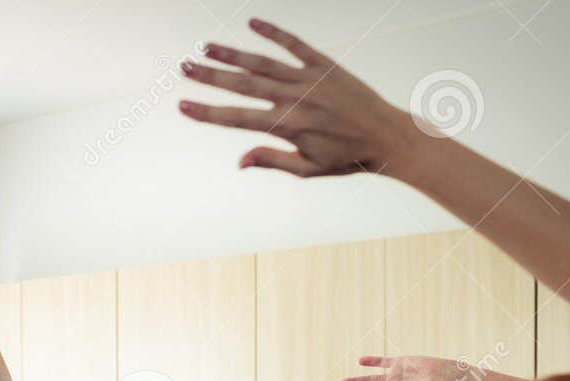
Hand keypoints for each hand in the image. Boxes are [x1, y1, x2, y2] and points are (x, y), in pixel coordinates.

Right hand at [178, 19, 417, 176]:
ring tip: (206, 46)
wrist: (386, 136)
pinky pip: (294, 44)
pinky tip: (252, 22)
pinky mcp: (325, 65)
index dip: (207, 112)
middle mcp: (295, 98)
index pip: (237, 118)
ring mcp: (309, 78)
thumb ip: (272, 160)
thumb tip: (240, 161)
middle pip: (243, 85)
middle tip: (184, 67)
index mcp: (288, 127)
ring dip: (232, 54)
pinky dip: (273, 32)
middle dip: (210, 77)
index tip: (182, 104)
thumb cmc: (345, 159)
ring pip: (262, 63)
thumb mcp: (307, 169)